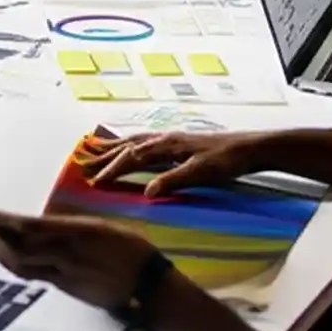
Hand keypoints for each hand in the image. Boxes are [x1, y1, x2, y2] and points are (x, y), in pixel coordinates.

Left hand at [0, 208, 156, 310]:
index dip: (4, 220)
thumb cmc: (130, 250)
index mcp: (78, 231)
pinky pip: (35, 275)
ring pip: (24, 264)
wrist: (148, 284)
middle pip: (20, 246)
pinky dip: (16, 265)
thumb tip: (43, 221)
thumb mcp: (103, 227)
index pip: (31, 226)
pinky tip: (7, 257)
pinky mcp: (67, 287)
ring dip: (1, 251)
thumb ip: (71, 225)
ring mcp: (66, 273)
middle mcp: (68, 253)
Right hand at [75, 131, 264, 195]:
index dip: (112, 170)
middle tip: (82, 165)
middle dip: (104, 156)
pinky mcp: (177, 142)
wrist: (249, 148)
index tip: (94, 182)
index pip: (132, 158)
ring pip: (134, 141)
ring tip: (93, 147)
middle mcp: (164, 139)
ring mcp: (170, 139)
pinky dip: (129, 142)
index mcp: (167, 145)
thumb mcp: (201, 173)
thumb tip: (147, 191)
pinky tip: (128, 145)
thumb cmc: (227, 161)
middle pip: (127, 146)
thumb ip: (173, 181)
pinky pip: (145, 140)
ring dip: (113, 146)